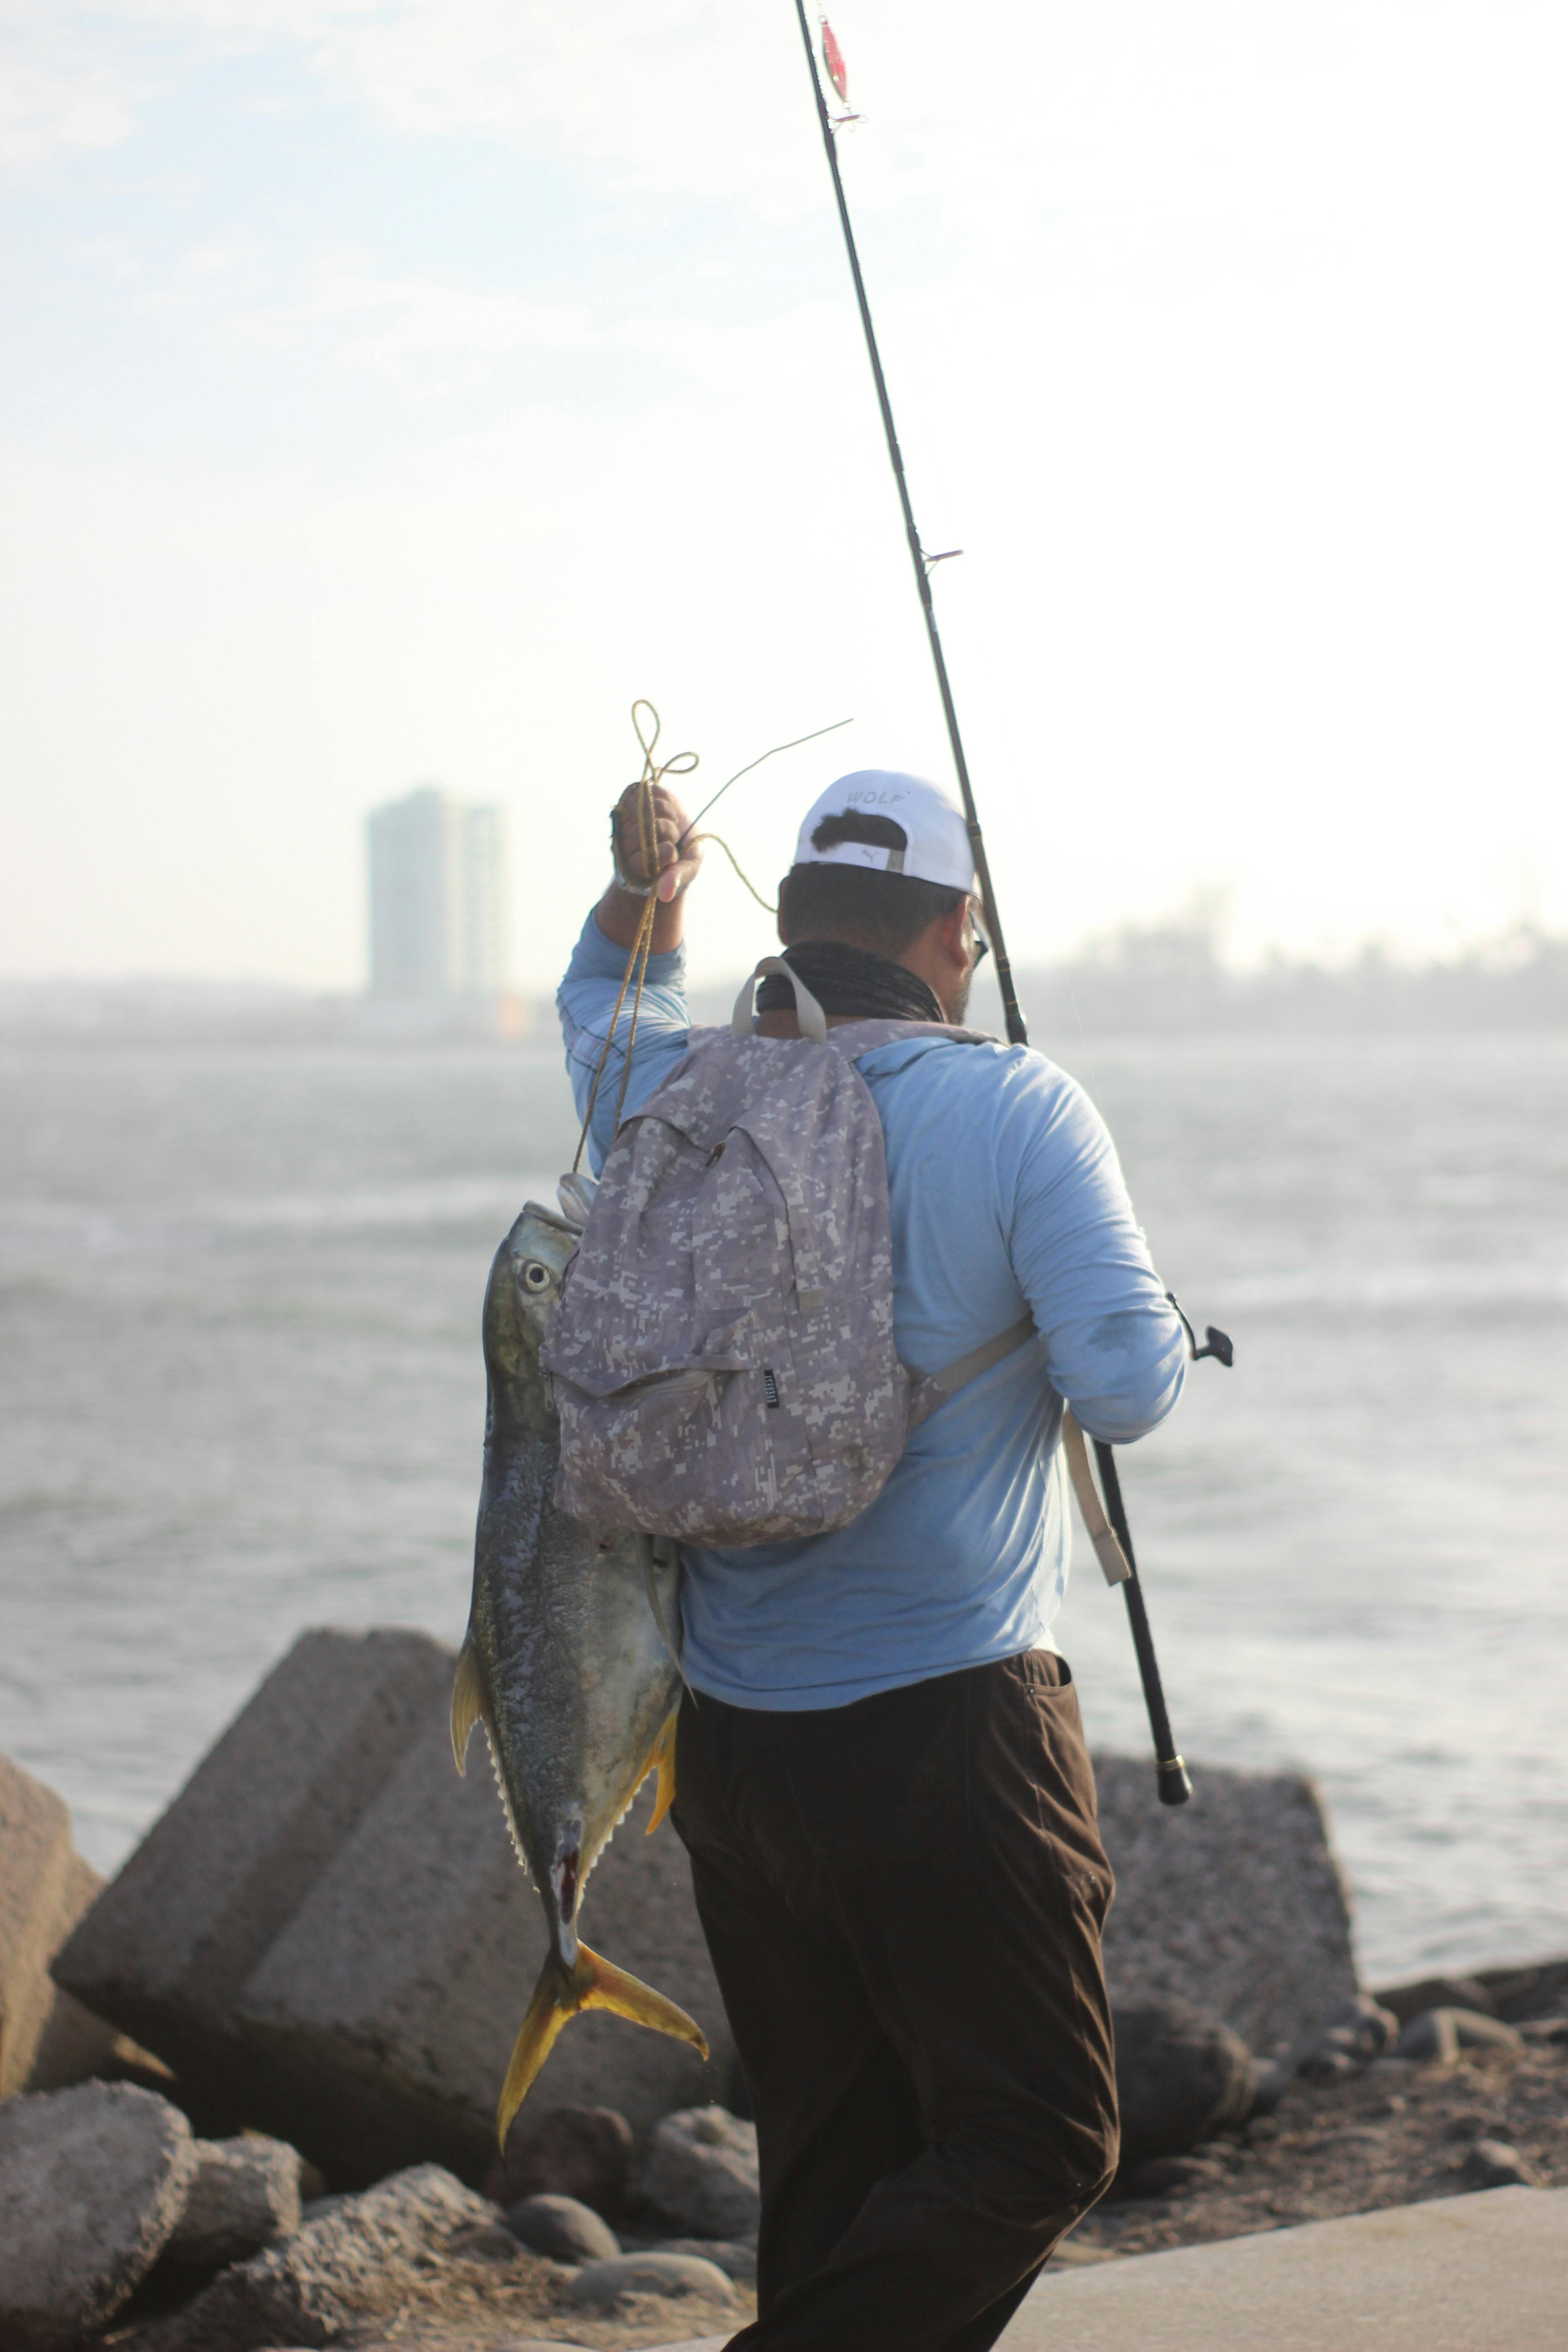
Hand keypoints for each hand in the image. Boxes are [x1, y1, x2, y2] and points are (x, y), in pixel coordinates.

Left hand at [612, 781, 703, 904]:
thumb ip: (676, 879)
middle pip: (649, 829)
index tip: (672, 856)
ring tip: (670, 823)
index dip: (668, 853)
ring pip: (647, 808)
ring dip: (667, 813)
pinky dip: (665, 799)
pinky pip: (649, 791)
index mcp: (634, 867)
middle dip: (669, 831)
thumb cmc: (682, 857)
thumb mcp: (687, 869)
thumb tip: (664, 894)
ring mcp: (625, 820)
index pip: (651, 856)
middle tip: (672, 838)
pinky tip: (666, 811)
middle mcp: (624, 844)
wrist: (678, 837)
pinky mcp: (630, 799)